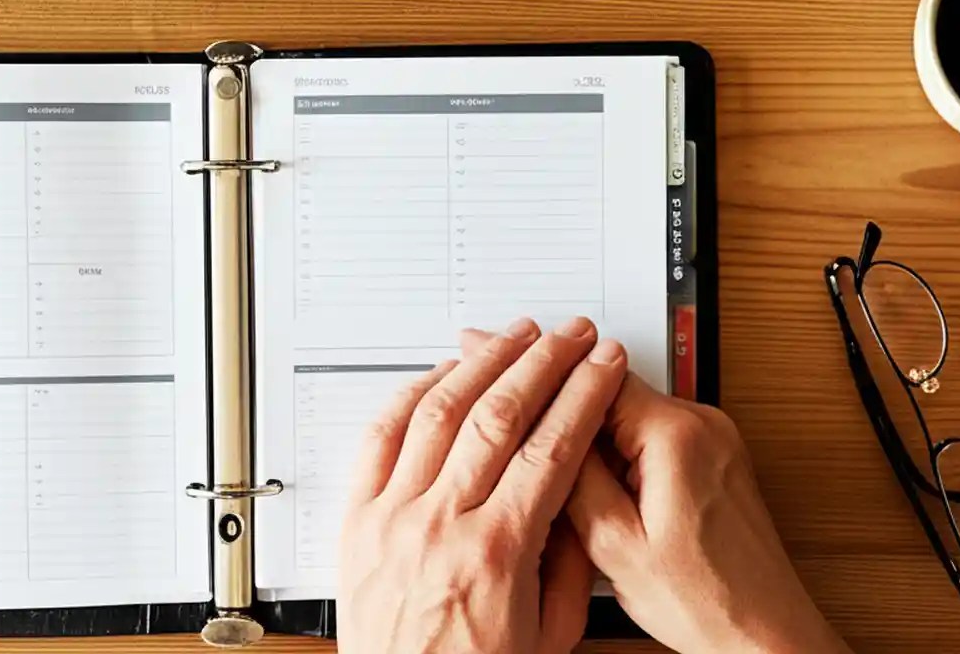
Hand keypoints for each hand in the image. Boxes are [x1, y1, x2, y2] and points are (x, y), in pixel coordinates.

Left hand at [338, 317, 627, 653]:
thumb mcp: (551, 631)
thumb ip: (569, 558)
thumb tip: (577, 491)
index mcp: (497, 552)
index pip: (553, 446)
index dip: (583, 393)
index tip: (602, 364)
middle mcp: (441, 524)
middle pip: (501, 414)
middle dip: (545, 362)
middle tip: (570, 336)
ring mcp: (393, 515)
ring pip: (440, 411)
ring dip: (484, 363)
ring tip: (517, 337)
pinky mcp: (358, 517)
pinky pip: (380, 435)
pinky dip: (413, 394)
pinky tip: (443, 372)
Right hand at [568, 375, 851, 653]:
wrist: (763, 632)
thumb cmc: (705, 600)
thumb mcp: (613, 544)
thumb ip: (572, 476)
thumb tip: (543, 431)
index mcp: (677, 434)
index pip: (596, 374)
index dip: (554, 395)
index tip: (527, 418)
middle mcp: (705, 423)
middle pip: (616, 392)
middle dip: (578, 425)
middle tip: (549, 466)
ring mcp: (717, 438)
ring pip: (635, 417)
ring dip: (604, 447)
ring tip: (587, 495)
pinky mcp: (718, 457)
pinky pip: (659, 439)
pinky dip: (632, 461)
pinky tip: (619, 503)